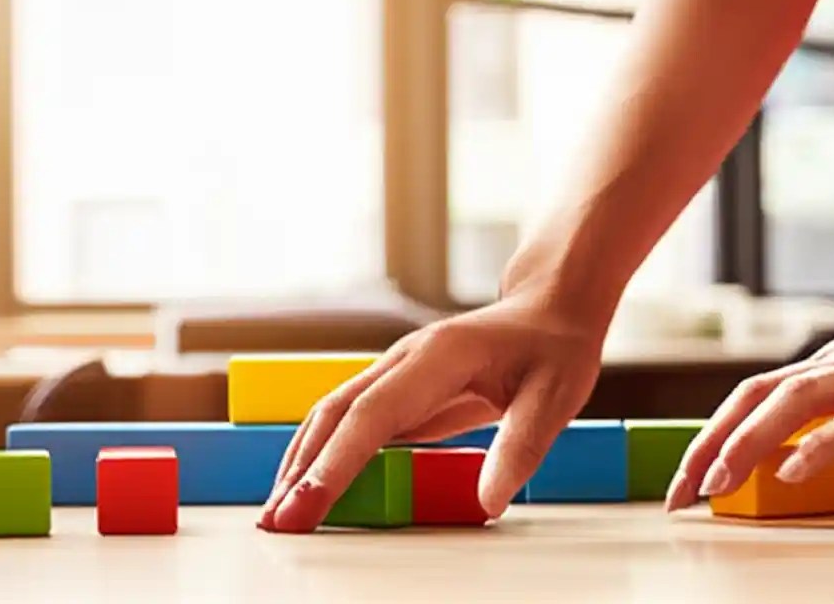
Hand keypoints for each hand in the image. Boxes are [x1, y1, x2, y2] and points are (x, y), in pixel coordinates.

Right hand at [257, 290, 606, 532]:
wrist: (548, 308)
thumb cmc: (552, 348)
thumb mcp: (555, 397)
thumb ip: (520, 447)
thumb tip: (487, 503)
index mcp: (439, 356)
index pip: (374, 414)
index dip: (335, 462)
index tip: (306, 503)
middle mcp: (404, 360)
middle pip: (336, 414)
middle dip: (301, 470)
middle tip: (278, 524)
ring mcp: (396, 372)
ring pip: (332, 416)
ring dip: (302, 464)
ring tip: (279, 514)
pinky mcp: (398, 390)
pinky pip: (350, 423)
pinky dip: (322, 455)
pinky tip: (309, 487)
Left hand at [664, 331, 833, 511]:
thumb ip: (825, 417)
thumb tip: (773, 456)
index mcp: (827, 362)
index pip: (751, 395)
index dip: (710, 434)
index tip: (684, 479)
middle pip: (757, 394)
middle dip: (712, 442)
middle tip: (684, 490)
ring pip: (796, 401)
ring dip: (750, 443)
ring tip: (719, 482)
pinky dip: (823, 445)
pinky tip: (794, 472)